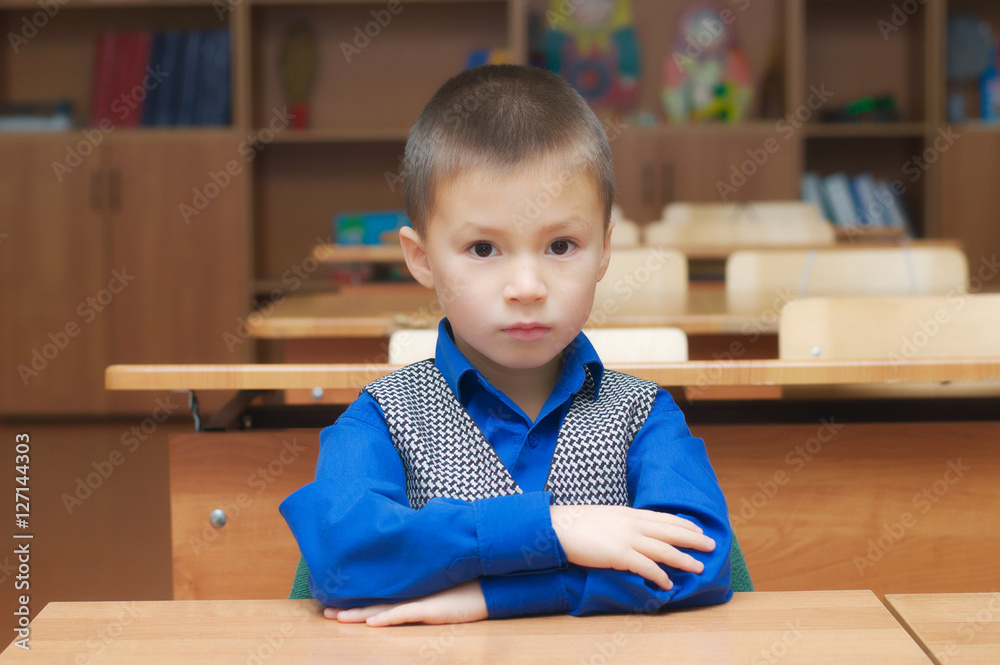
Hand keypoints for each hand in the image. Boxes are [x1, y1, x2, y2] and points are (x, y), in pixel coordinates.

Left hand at [324, 579, 487, 626]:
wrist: (490, 582)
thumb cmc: (467, 584)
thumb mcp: (440, 586)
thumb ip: (423, 585)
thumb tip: (410, 586)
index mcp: (412, 588)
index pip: (379, 595)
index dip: (358, 599)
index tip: (335, 602)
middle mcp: (412, 593)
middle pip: (375, 601)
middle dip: (349, 608)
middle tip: (326, 613)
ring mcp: (420, 600)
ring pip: (383, 609)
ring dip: (359, 615)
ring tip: (337, 618)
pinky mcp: (431, 609)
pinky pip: (405, 614)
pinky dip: (387, 619)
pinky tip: (371, 623)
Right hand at [550, 505, 714, 590]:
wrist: (558, 527)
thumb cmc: (578, 523)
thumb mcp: (606, 516)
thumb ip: (622, 522)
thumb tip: (634, 531)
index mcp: (629, 513)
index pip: (663, 518)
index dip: (683, 524)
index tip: (698, 529)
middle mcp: (632, 524)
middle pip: (670, 531)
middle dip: (693, 539)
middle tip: (712, 545)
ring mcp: (626, 538)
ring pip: (663, 549)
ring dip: (684, 559)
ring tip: (699, 567)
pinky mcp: (618, 554)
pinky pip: (645, 567)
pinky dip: (659, 576)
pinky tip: (668, 584)